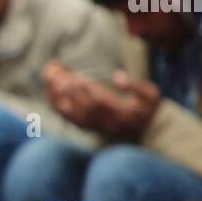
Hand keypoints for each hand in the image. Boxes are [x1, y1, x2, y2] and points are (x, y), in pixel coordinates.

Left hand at [45, 65, 159, 139]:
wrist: (145, 128)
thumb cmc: (147, 107)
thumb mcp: (150, 93)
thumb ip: (136, 86)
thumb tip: (117, 76)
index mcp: (120, 114)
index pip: (101, 104)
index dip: (87, 91)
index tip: (77, 77)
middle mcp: (104, 122)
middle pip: (81, 108)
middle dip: (68, 90)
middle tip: (58, 72)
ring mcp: (94, 126)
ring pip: (71, 113)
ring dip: (58, 95)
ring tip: (51, 76)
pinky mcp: (86, 126)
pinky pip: (67, 117)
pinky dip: (56, 103)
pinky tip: (51, 88)